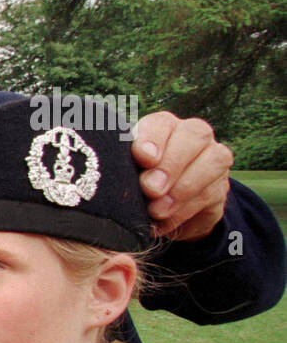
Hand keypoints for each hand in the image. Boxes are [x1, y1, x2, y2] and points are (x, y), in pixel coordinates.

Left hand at [131, 112, 232, 241]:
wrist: (160, 213)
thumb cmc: (135, 184)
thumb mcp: (125, 175)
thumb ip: (124, 170)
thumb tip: (122, 182)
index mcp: (163, 127)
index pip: (161, 123)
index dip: (153, 139)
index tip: (143, 158)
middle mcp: (192, 136)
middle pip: (195, 134)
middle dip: (172, 163)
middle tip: (151, 188)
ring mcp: (212, 158)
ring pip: (213, 160)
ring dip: (183, 188)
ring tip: (157, 209)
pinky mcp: (220, 186)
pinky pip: (212, 193)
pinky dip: (186, 209)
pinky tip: (166, 219)